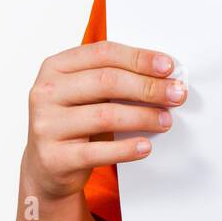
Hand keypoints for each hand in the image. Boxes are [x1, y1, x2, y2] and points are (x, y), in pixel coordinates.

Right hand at [25, 41, 187, 199]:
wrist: (47, 167)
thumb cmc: (75, 122)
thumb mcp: (86, 93)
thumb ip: (115, 79)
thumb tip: (164, 76)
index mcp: (55, 67)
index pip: (103, 53)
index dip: (139, 58)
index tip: (168, 67)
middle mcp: (45, 92)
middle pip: (106, 81)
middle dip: (147, 87)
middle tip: (176, 94)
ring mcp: (46, 125)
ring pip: (105, 115)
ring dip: (143, 117)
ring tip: (166, 120)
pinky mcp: (54, 157)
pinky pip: (97, 151)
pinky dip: (127, 148)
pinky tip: (146, 146)